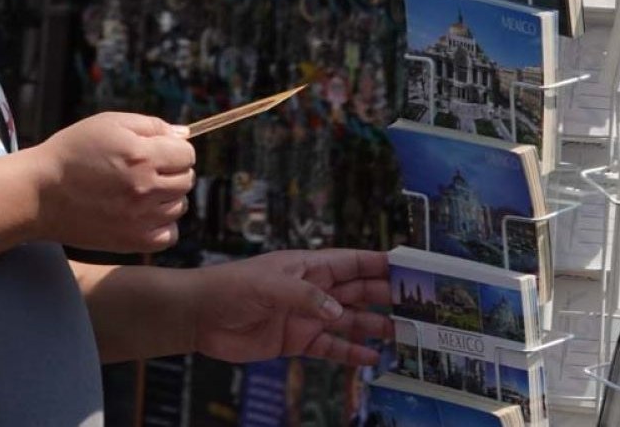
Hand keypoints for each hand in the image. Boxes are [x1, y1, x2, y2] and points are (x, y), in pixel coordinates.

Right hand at [29, 112, 194, 252]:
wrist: (41, 193)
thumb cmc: (72, 151)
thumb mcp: (108, 124)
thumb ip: (151, 126)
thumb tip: (184, 134)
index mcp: (142, 156)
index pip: (187, 154)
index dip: (174, 149)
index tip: (157, 151)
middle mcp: (146, 188)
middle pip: (187, 180)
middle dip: (172, 170)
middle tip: (146, 169)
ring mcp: (140, 218)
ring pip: (179, 206)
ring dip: (167, 196)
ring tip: (140, 190)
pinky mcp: (132, 241)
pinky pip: (169, 234)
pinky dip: (162, 224)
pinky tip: (142, 213)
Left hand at [191, 249, 391, 365]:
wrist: (200, 316)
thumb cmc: (230, 288)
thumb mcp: (268, 285)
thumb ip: (305, 298)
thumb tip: (338, 313)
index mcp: (308, 267)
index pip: (352, 262)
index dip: (379, 264)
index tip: (409, 267)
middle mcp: (313, 290)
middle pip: (358, 292)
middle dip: (387, 297)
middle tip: (419, 306)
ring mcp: (307, 316)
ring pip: (350, 320)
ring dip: (376, 326)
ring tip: (406, 334)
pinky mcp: (297, 341)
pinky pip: (331, 347)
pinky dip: (352, 352)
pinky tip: (374, 357)